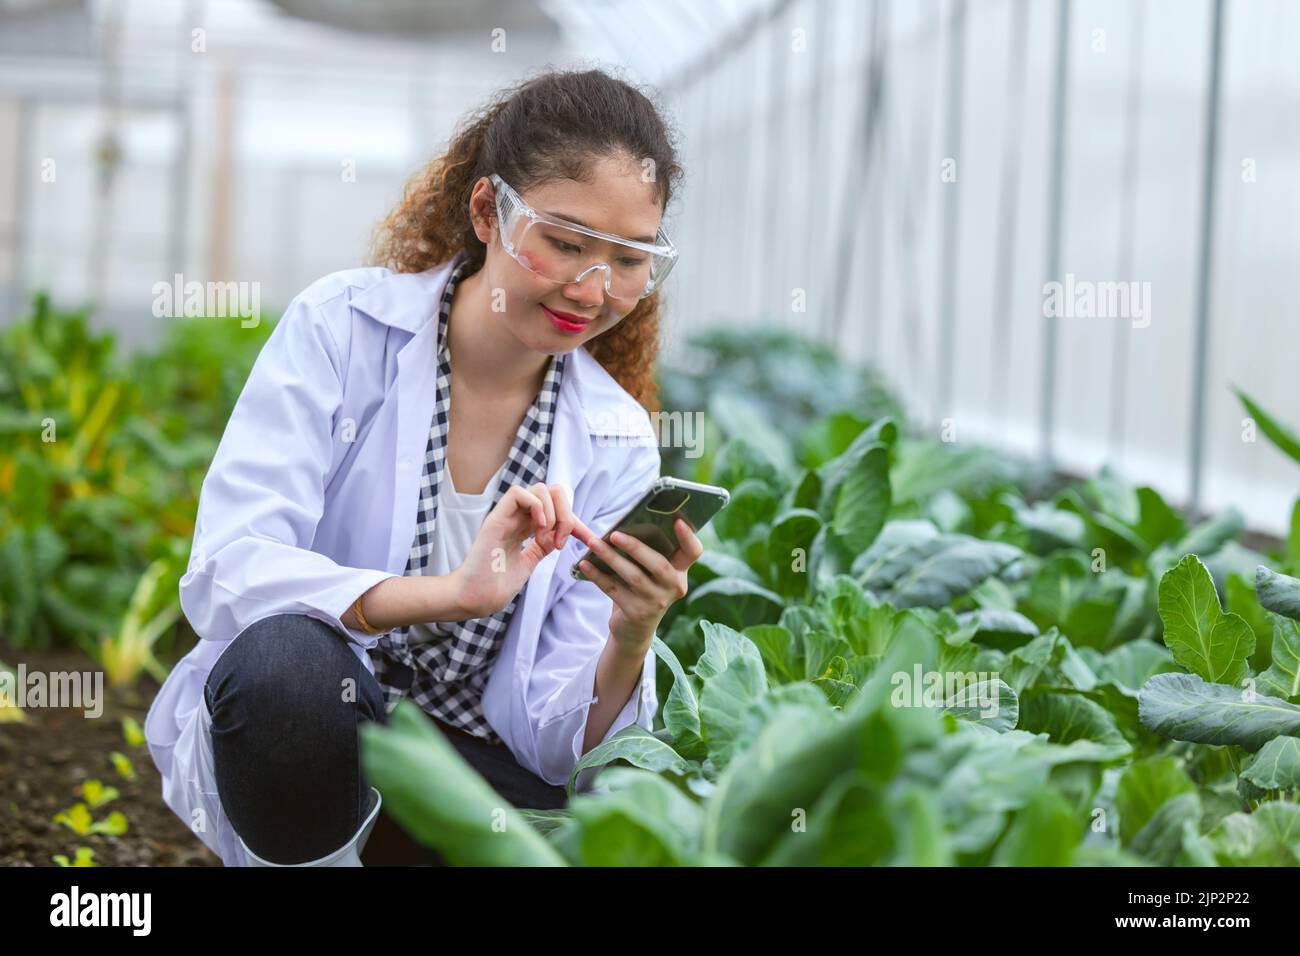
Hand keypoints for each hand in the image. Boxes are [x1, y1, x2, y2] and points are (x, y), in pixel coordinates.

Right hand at [451, 483, 585, 618]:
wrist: (476, 599)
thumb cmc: (497, 586)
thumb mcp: (529, 562)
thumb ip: (542, 546)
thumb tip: (560, 535)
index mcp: (525, 527)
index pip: (557, 511)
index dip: (577, 523)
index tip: (590, 540)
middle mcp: (517, 518)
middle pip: (552, 492)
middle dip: (567, 513)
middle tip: (562, 540)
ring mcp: (506, 516)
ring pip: (539, 489)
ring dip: (553, 513)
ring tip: (547, 540)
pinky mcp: (495, 519)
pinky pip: (519, 494)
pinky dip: (537, 508)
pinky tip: (539, 530)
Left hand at [572, 517, 705, 646]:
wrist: (634, 630)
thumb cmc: (642, 589)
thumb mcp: (651, 573)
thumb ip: (646, 552)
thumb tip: (620, 526)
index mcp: (680, 571)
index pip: (693, 552)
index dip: (688, 537)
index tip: (677, 521)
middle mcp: (673, 586)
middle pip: (659, 564)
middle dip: (635, 547)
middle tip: (614, 534)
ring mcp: (656, 602)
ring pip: (633, 576)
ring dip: (611, 558)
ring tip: (593, 543)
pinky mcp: (636, 613)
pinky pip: (613, 590)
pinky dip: (597, 575)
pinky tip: (584, 563)